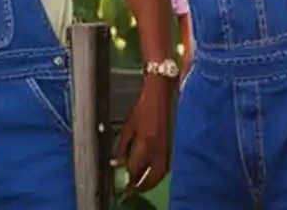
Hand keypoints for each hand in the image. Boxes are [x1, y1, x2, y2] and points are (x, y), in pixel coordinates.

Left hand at [113, 75, 171, 193]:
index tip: (124, 186)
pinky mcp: (171, 145)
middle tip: (132, 192)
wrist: (161, 95)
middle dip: (143, 185)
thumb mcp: (128, 126)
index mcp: (145, 142)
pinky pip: (166, 166)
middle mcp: (158, 148)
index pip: (137, 167)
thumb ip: (121, 146)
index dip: (131, 178)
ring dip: (152, 182)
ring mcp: (167, 147)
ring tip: (142, 187)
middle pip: (152, 175)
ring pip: (162, 172)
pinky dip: (159, 174)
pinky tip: (152, 176)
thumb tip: (115, 164)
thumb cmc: (142, 108)